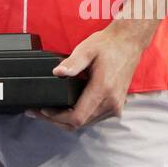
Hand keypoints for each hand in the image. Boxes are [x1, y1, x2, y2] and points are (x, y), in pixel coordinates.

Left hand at [29, 20, 150, 129]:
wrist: (129, 43)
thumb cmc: (108, 45)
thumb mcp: (87, 49)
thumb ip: (72, 63)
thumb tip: (57, 72)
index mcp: (103, 90)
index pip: (77, 117)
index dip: (57, 117)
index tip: (43, 110)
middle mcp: (111, 103)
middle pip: (80, 124)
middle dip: (57, 120)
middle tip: (38, 112)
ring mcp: (115, 106)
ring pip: (86, 123)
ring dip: (67, 120)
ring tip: (48, 111)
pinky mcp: (116, 105)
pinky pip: (93, 118)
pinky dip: (78, 116)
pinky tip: (65, 109)